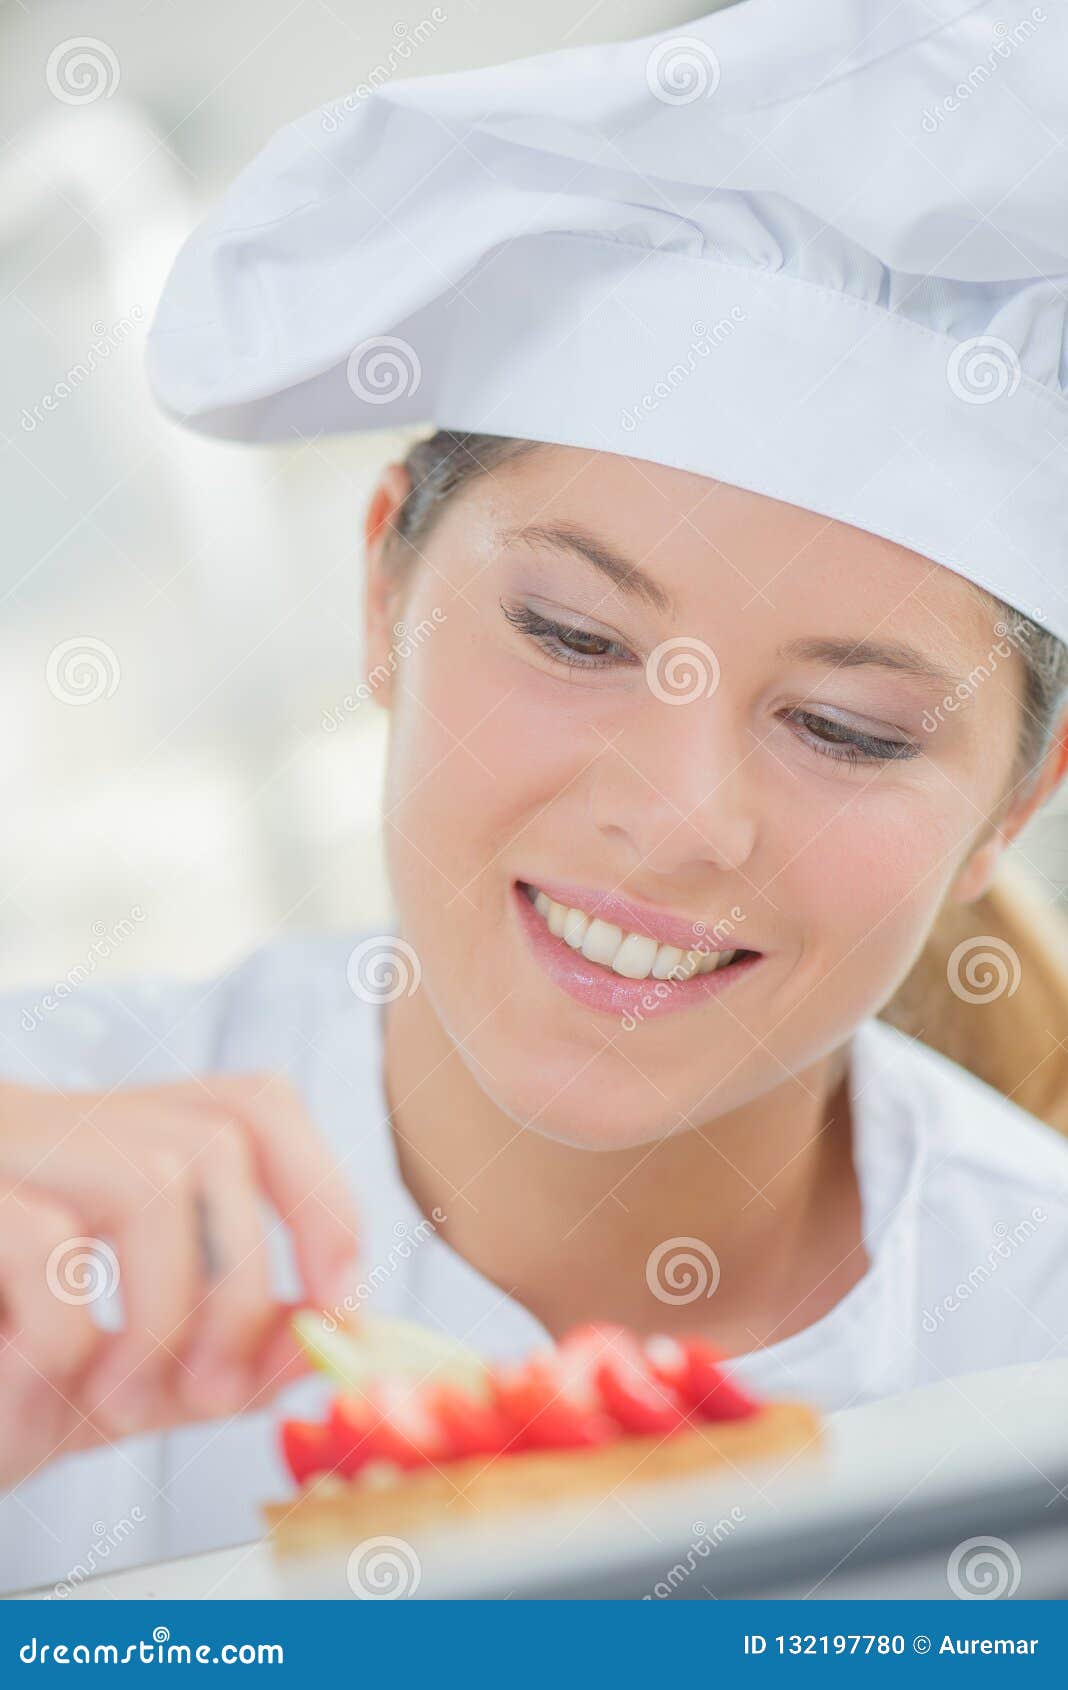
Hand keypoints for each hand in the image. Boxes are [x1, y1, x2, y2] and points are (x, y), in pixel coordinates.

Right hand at [0, 1072, 358, 1487]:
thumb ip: (220, 1359)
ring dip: (163, 1312)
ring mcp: (1, 1145)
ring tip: (117, 1398)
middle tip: (213, 1394)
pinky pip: (45, 1241)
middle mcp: (56, 1122)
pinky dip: (67, 1337)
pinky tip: (31, 1391)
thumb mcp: (115, 1376)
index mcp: (111, 1146)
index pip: (255, 1103)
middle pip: (217, 1139)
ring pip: (150, 1178)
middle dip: (242, 1283)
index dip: (319, 1192)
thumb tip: (332, 1334)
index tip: (339, 1302)